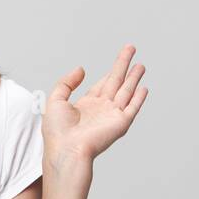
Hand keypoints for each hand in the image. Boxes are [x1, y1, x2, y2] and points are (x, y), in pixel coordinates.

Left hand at [43, 44, 147, 165]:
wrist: (67, 150)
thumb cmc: (57, 132)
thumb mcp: (55, 100)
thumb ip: (67, 82)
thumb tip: (81, 69)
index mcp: (86, 105)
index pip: (102, 84)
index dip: (110, 72)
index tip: (119, 59)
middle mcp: (101, 109)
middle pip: (116, 82)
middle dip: (124, 65)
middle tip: (131, 48)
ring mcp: (111, 116)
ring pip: (126, 91)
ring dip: (134, 78)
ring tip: (140, 65)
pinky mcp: (120, 123)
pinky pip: (132, 107)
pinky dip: (138, 98)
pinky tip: (143, 88)